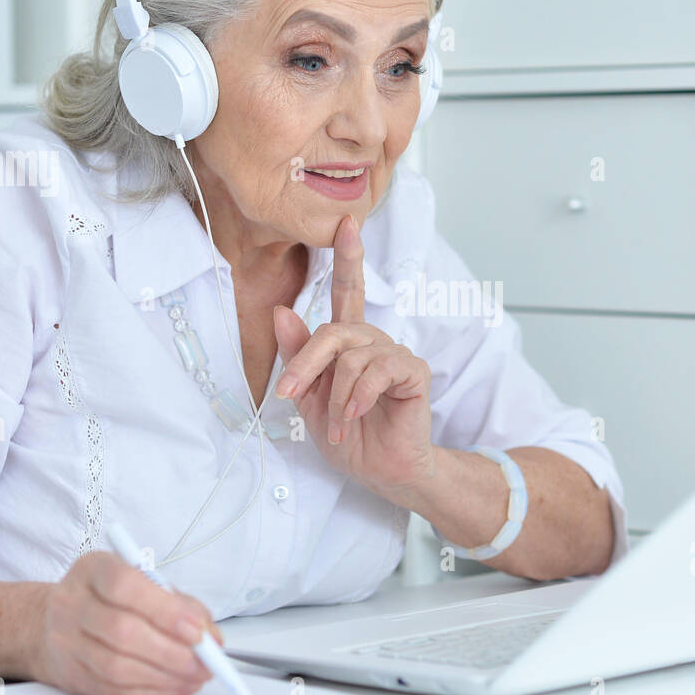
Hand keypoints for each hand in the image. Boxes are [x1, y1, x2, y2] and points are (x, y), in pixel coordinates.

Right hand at [29, 552, 223, 694]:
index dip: (166, 611)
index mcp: (94, 569)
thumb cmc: (110, 598)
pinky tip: (174, 687)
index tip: (197, 631)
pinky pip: (114, 692)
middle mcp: (72, 603)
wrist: (52, 621)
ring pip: (116, 667)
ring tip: (195, 676)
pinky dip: (151, 694)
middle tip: (204, 662)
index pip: (125, 585)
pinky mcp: (71, 675)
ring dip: (165, 677)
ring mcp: (65, 641)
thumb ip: (181, 604)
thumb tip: (210, 636)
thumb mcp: (144, 583)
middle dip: (172, 652)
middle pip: (122, 632)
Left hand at [272, 214, 435, 495]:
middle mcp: (373, 342)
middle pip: (334, 331)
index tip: (345, 222)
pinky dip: (359, 395)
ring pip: (352, 355)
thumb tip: (280, 311)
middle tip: (288, 395)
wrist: (382, 472)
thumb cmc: (350, 436)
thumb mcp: (310, 398)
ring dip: (336, 395)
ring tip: (337, 424)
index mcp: (349, 343)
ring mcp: (395, 355)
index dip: (348, 257)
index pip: (347, 291)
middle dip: (306, 363)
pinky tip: (356, 414)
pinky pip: (378, 370)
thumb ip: (298, 355)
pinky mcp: (414, 372)